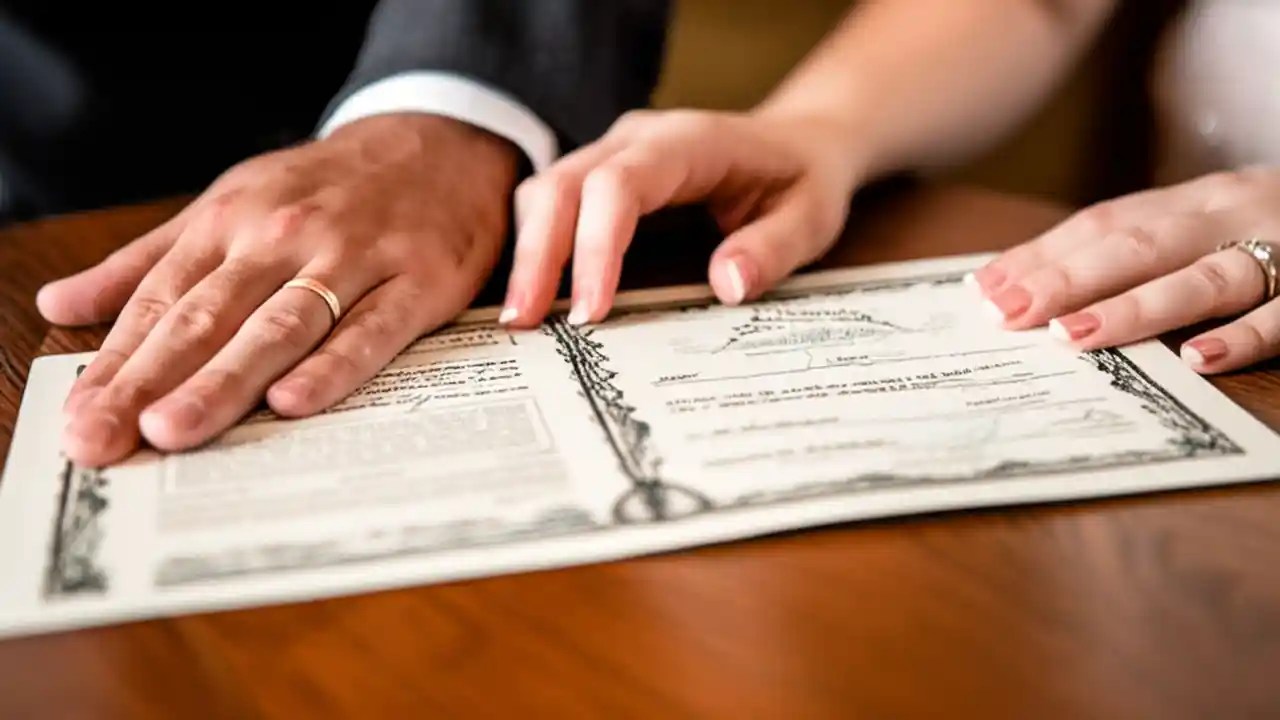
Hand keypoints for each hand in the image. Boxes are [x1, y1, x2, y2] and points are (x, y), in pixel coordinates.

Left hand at [38, 114, 518, 464]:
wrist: (440, 140)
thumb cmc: (330, 186)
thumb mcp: (233, 203)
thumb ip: (150, 260)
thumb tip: (62, 304)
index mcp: (231, 221)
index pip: (161, 301)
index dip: (117, 363)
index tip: (81, 419)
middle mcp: (283, 236)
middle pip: (209, 318)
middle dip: (150, 382)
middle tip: (103, 439)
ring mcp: (353, 258)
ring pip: (280, 326)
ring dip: (224, 380)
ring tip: (173, 431)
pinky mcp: (418, 281)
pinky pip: (371, 330)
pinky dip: (332, 365)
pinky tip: (292, 402)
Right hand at [497, 110, 860, 326]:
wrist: (796, 144)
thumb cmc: (801, 181)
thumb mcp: (811, 217)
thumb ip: (773, 248)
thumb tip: (728, 285)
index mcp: (689, 142)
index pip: (621, 185)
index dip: (598, 246)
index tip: (592, 312)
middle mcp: (637, 139)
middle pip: (564, 184)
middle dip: (539, 254)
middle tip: (523, 321)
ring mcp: (611, 153)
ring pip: (545, 191)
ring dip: (528, 252)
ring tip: (521, 318)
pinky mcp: (598, 175)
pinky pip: (551, 204)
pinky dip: (536, 247)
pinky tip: (534, 295)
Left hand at [969, 167, 1279, 372]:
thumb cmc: (1255, 231)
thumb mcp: (1189, 228)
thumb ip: (1116, 251)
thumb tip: (1008, 284)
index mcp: (1187, 203)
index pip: (1101, 226)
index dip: (1043, 257)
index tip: (985, 292)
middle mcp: (1227, 216)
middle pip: (1138, 246)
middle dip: (1069, 281)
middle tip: (1011, 314)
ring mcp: (1278, 249)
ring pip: (1204, 277)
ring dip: (1138, 308)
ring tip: (1076, 335)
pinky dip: (1246, 335)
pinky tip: (1198, 358)